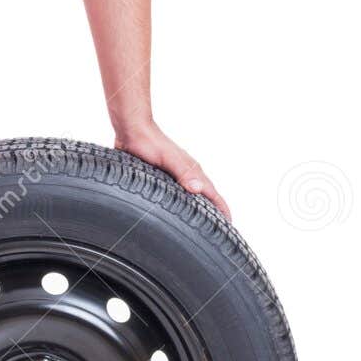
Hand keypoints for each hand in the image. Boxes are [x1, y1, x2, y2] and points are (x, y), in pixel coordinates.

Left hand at [113, 120, 231, 221]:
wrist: (132, 130)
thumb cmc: (149, 142)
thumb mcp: (167, 158)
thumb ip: (183, 172)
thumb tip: (197, 189)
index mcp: (192, 170)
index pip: (212, 193)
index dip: (221, 209)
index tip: (228, 225)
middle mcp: (187, 173)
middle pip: (206, 195)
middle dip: (214, 212)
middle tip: (218, 230)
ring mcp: (176, 174)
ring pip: (193, 194)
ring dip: (199, 207)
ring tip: (201, 224)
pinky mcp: (163, 175)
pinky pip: (178, 192)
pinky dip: (183, 202)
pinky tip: (178, 209)